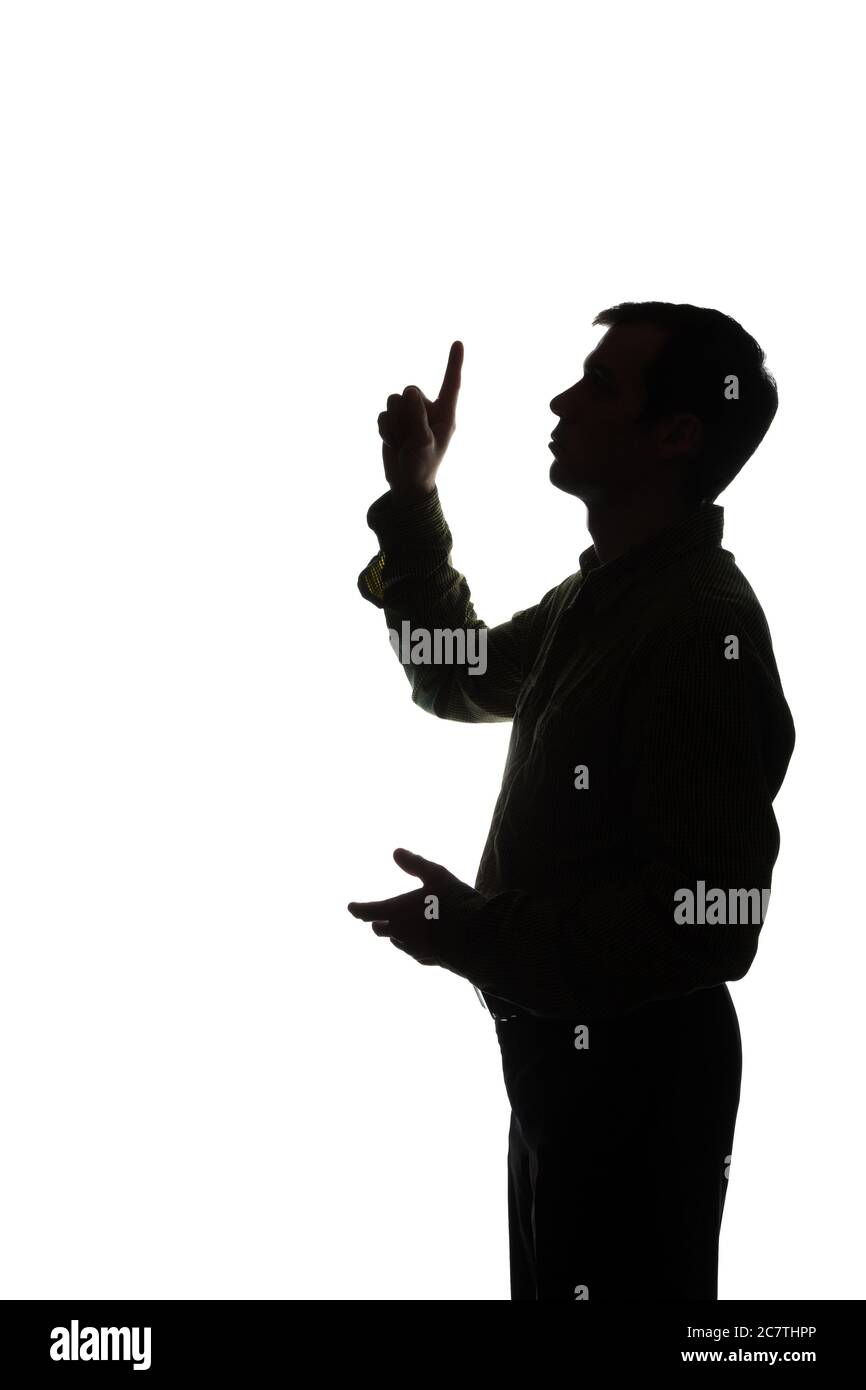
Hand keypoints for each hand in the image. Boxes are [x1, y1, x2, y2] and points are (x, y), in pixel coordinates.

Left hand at [347, 847, 475, 965]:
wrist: (477, 940)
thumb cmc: (455, 904)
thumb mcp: (437, 876)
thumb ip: (415, 864)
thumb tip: (396, 852)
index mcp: (397, 912)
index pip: (368, 911)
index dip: (358, 908)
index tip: (351, 907)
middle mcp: (401, 933)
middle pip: (380, 930)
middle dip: (377, 922)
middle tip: (376, 919)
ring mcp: (414, 950)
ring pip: (397, 943)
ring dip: (395, 935)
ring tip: (401, 928)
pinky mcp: (429, 961)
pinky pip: (414, 953)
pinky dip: (413, 944)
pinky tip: (422, 941)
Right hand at [377, 340, 463, 497]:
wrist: (405, 484)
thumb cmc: (422, 466)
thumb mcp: (423, 442)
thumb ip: (418, 415)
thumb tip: (410, 390)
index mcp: (444, 414)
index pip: (451, 384)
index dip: (454, 363)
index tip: (458, 342)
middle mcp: (427, 410)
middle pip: (410, 390)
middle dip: (404, 410)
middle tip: (410, 434)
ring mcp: (409, 416)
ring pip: (393, 401)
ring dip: (393, 422)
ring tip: (401, 441)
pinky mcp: (394, 422)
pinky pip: (383, 414)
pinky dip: (384, 430)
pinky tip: (392, 443)